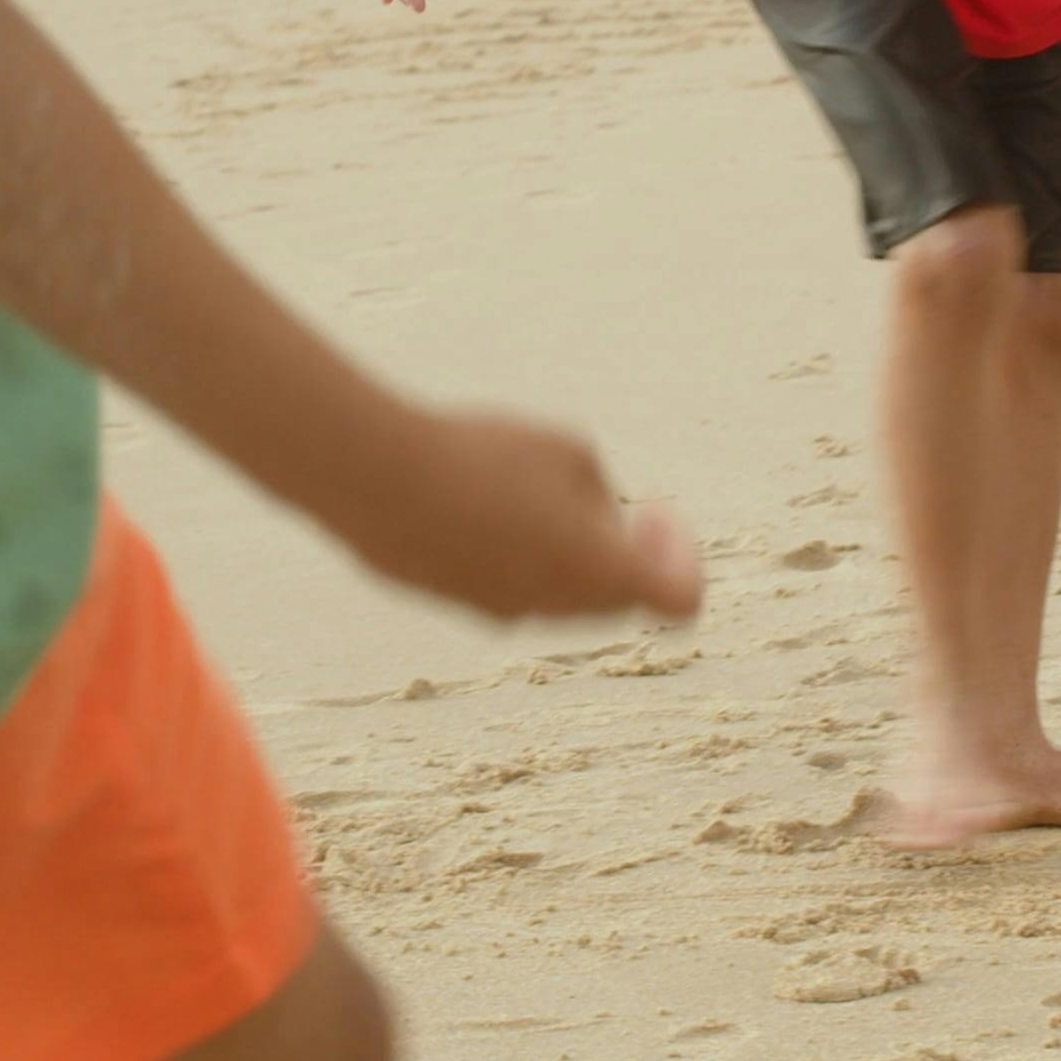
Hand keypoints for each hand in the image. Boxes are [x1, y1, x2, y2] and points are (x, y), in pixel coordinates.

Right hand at [331, 408, 701, 623]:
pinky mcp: (456, 602)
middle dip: (620, 550)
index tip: (655, 514)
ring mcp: (502, 611)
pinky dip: (511, 553)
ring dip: (563, 552)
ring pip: (558, 593)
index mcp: (603, 571)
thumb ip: (597, 488)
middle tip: (596, 498)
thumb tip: (593, 515)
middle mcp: (557, 607)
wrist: (379, 481)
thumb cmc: (483, 456)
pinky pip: (504, 584)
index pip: (680, 599)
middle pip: (617, 598)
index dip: (680, 558)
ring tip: (528, 489)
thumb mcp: (567, 449)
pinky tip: (480, 501)